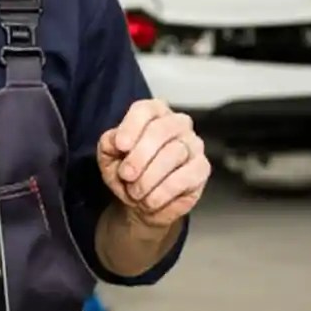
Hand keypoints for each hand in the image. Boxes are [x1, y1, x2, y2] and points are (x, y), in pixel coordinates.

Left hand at [98, 99, 210, 228]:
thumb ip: (109, 143)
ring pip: (175, 153)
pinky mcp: (202, 168)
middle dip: (140, 155)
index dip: (132, 127)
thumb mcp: (109, 156)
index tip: (120, 146)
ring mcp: (193, 144)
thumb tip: (116, 140)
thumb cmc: (126, 171)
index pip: (145, 109)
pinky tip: (151, 200)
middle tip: (126, 175)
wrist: (141, 201)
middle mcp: (177, 124)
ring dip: (150, 177)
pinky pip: (187, 176)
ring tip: (136, 191)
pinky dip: (165, 191)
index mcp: (152, 113)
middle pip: (161, 129)